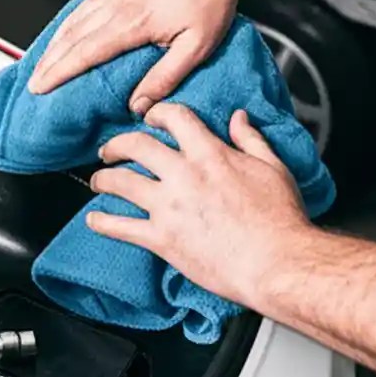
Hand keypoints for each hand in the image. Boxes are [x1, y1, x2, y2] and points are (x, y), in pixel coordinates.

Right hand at [27, 0, 247, 112]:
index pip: (85, 52)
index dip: (60, 72)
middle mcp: (118, 6)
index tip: (41, 88)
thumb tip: (138, 105)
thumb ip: (165, 77)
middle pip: (72, 37)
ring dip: (54, 44)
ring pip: (74, 20)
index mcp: (132, 23)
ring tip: (42, 64)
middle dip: (49, 62)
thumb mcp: (197, 46)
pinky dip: (68, 23)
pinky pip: (85, 6)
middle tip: (33, 84)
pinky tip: (64, 33)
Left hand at [86, 103, 311, 306]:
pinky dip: (102, 222)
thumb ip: (251, 140)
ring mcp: (168, 207)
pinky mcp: (161, 238)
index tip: (150, 118)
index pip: (174, 118)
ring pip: (120, 182)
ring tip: (97, 180)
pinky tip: (94, 220)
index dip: (157, 113)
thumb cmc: (281, 220)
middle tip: (109, 150)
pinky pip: (120, 227)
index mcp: (210, 155)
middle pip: (135, 145)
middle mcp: (183, 176)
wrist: (276, 262)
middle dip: (116, 144)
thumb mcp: (273, 168)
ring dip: (102, 178)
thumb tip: (239, 118)